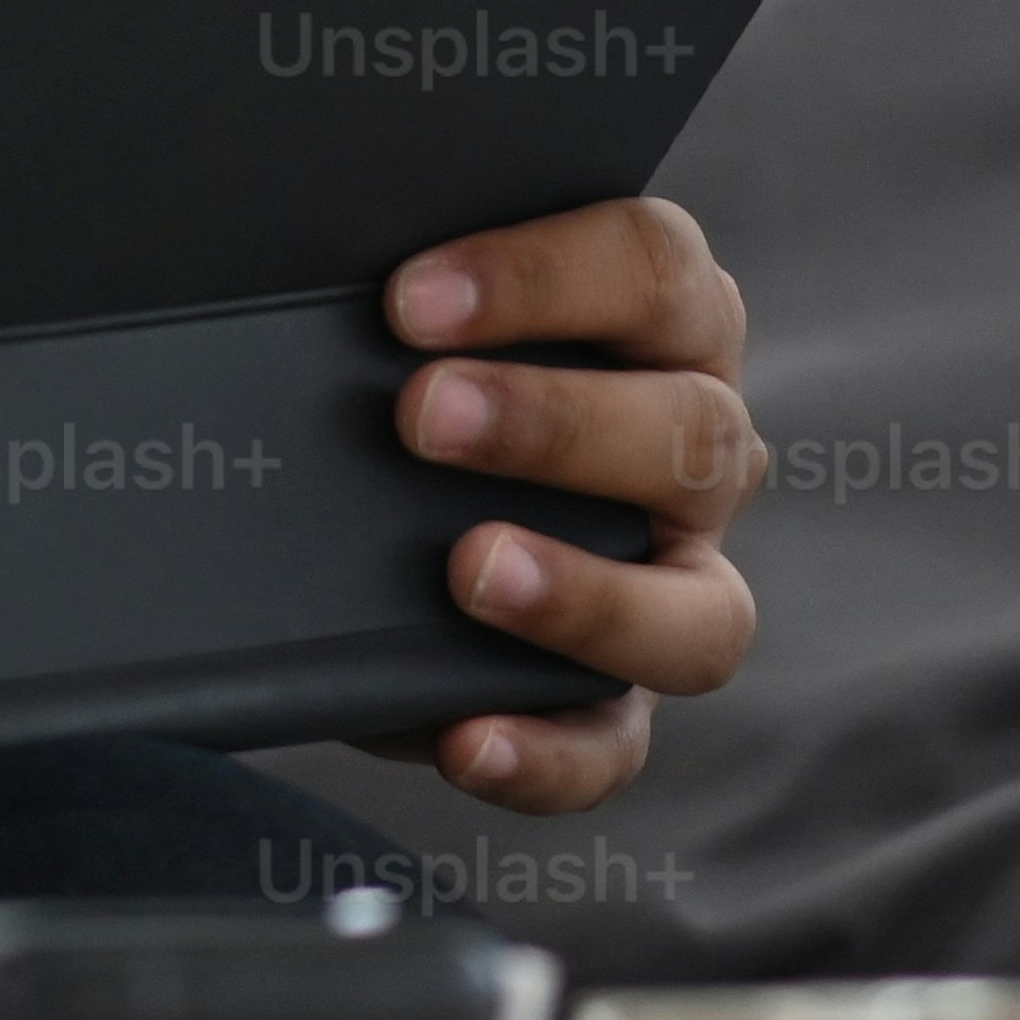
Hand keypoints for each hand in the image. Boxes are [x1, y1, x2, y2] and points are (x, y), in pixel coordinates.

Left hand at [361, 195, 757, 811]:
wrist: (358, 511)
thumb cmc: (403, 365)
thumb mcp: (413, 315)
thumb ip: (411, 288)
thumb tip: (318, 265)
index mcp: (667, 317)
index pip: (652, 267)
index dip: (541, 277)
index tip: (408, 298)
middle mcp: (700, 446)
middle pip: (691, 429)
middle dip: (552, 422)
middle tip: (421, 414)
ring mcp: (678, 585)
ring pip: (702, 610)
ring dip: (586, 593)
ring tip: (470, 571)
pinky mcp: (621, 705)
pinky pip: (617, 748)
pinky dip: (547, 753)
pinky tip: (465, 739)